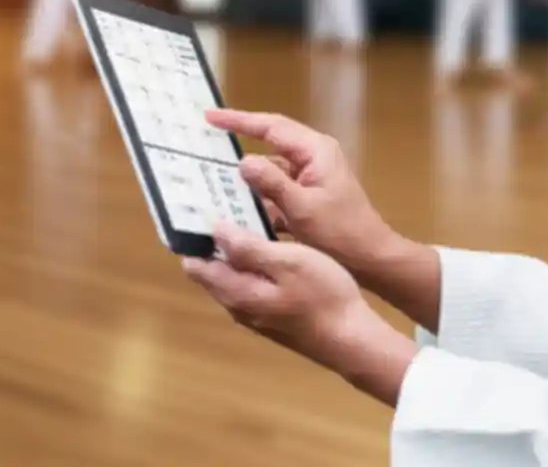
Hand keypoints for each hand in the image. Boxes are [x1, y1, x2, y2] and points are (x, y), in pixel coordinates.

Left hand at [184, 223, 416, 403]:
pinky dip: (251, 267)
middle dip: (213, 243)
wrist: (353, 339)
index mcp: (236, 293)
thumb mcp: (287, 262)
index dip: (195, 238)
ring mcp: (256, 316)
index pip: (196, 266)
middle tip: (222, 208)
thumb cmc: (322, 294)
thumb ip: (248, 248)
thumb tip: (214, 231)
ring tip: (244, 222)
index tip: (198, 211)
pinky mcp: (273, 319)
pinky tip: (268, 251)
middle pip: (213, 273)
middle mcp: (238, 308)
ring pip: (232, 280)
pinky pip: (250, 288)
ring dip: (234, 254)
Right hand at [206, 109, 396, 274]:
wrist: (369, 258)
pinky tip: (235, 208)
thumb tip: (243, 161)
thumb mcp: (302, 207)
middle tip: (206, 139)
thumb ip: (272, 183)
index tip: (210, 117)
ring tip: (212, 178)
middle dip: (239, 141)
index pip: (271, 127)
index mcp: (315, 151)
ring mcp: (310, 177)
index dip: (239, 120)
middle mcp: (312, 157)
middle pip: (269, 143)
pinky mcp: (307, 197)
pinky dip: (258, 198)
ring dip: (247, 178)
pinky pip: (276, 190)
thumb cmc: (340, 232)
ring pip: (270, 170)